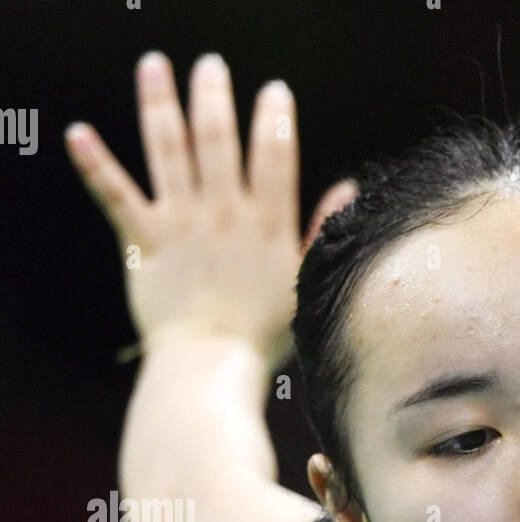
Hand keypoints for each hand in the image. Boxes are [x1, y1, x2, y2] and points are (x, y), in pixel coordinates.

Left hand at [65, 51, 356, 369]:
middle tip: (210, 65)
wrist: (212, 362)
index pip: (274, 156)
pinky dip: (94, 163)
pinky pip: (115, 194)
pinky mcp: (143, 240)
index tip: (275, 92)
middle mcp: (222, 213)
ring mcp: (180, 222)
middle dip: (213, 95)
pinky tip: (77, 134)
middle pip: (217, 138)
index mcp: (266, 224)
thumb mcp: (306, 285)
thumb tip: (347, 191)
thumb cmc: (263, 335)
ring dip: (158, 103)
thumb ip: (322, 234)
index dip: (275, 119)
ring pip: (168, 150)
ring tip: (154, 67)